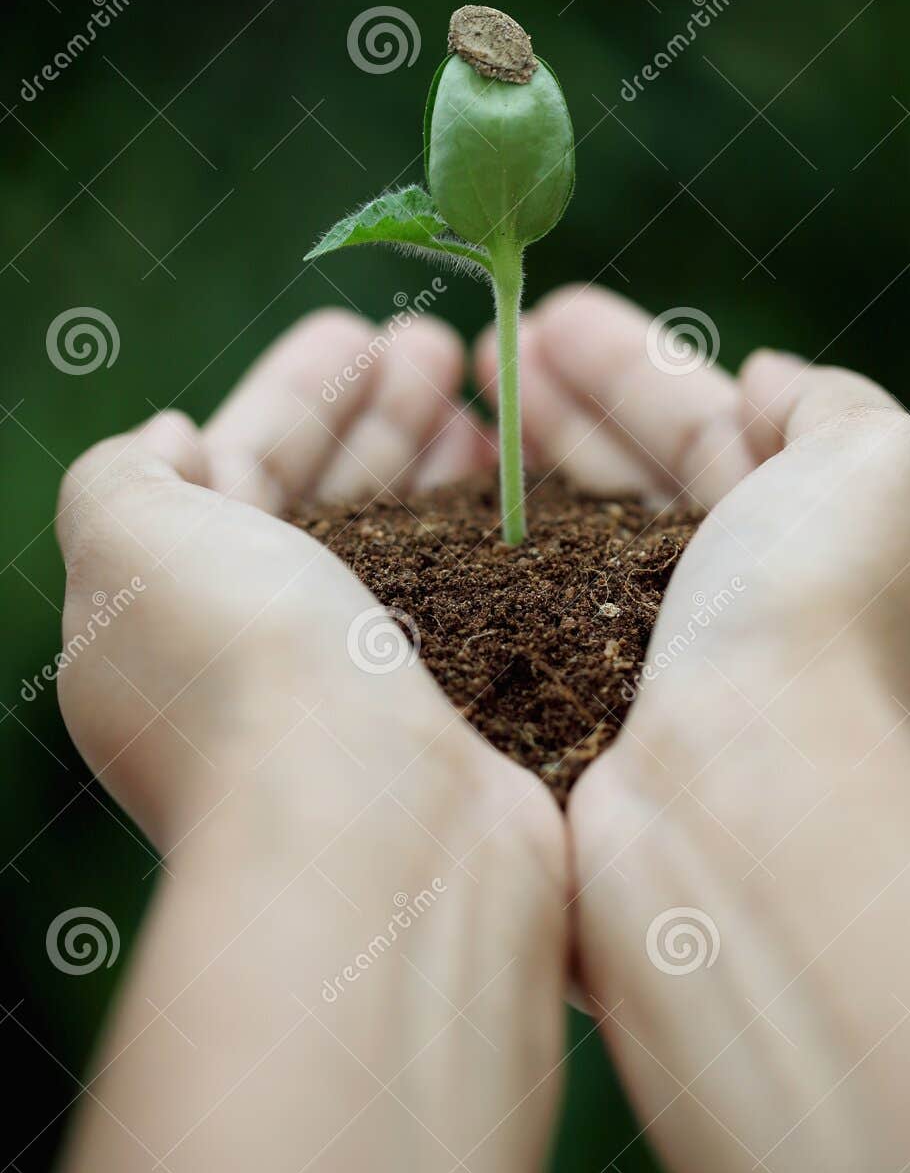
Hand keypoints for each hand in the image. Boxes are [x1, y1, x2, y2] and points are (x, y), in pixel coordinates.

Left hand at [51, 307, 566, 1172]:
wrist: (377, 840)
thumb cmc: (248, 673)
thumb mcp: (133, 545)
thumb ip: (122, 478)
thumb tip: (170, 441)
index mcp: (172, 613)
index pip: (231, 472)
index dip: (292, 396)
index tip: (359, 333)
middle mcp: (263, 659)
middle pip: (324, 502)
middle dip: (373, 416)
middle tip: (437, 345)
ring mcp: (362, 698)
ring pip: (402, 547)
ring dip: (433, 460)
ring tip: (486, 387)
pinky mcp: (449, 724)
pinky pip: (467, 601)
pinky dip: (489, 534)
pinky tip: (524, 486)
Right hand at [479, 286, 909, 1172]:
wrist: (738, 812)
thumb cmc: (817, 622)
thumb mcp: (886, 471)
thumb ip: (834, 408)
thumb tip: (768, 383)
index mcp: (823, 555)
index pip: (717, 434)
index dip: (635, 369)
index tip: (550, 315)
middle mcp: (741, 619)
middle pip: (634, 483)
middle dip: (563, 405)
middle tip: (479, 347)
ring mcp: (653, 681)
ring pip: (571, 544)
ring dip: (516, 464)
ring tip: (441, 398)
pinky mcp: (577, 728)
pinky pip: (525, 613)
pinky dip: (484, 552)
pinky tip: (433, 501)